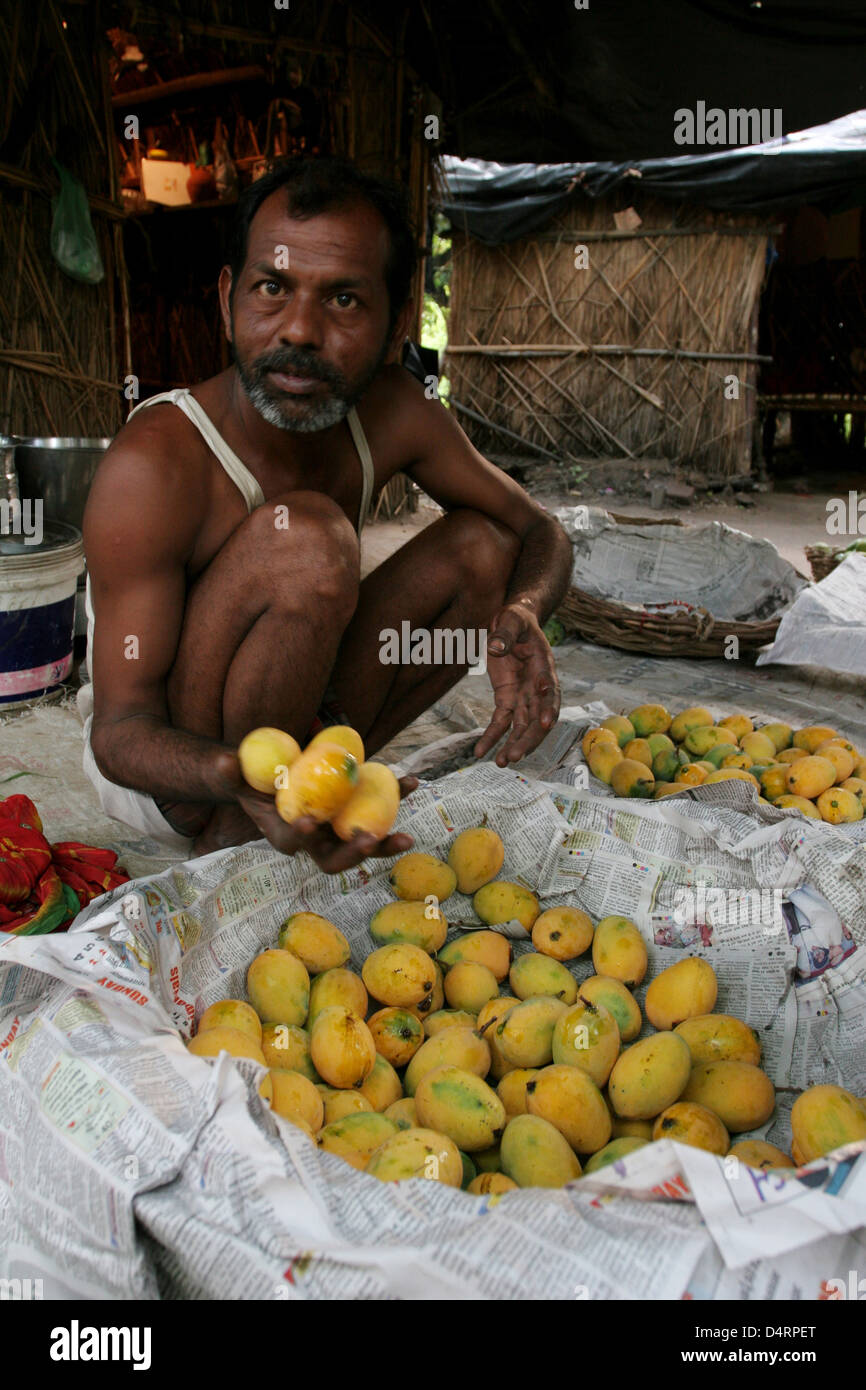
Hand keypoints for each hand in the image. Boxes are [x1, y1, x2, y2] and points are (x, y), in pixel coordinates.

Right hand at [213, 751, 417, 872]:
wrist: (274, 776)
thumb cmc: (251, 777)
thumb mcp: (235, 773)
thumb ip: (229, 771)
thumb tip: (225, 762)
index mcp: (284, 834)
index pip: (293, 844)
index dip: (301, 836)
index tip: (310, 822)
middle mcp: (314, 840)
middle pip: (335, 859)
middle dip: (353, 854)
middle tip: (368, 840)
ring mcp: (336, 829)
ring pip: (361, 844)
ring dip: (384, 843)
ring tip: (405, 837)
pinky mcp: (354, 812)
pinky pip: (377, 809)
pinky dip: (395, 796)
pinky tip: (411, 781)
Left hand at [474, 603, 559, 766]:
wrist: (512, 623)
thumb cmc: (516, 620)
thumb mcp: (511, 620)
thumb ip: (505, 633)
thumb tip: (496, 648)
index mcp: (543, 667)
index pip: (550, 691)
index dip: (549, 707)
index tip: (547, 723)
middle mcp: (537, 687)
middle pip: (538, 718)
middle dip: (529, 738)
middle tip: (516, 755)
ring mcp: (523, 696)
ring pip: (522, 727)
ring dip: (513, 745)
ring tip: (501, 763)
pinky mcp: (507, 699)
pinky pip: (501, 722)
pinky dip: (492, 737)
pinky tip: (480, 752)